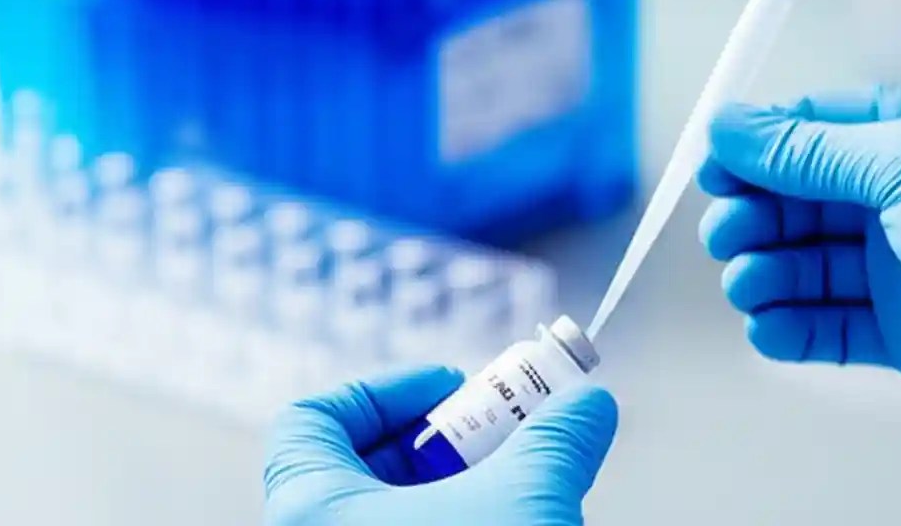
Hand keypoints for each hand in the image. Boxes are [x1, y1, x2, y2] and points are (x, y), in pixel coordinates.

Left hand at [264, 366, 617, 524]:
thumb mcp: (525, 505)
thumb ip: (557, 442)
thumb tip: (590, 405)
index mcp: (311, 511)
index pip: (312, 420)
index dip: (385, 391)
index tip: (455, 387)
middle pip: (366, 469)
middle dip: (447, 445)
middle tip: (509, 436)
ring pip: (398, 521)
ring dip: (466, 496)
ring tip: (530, 492)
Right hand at [698, 85, 900, 459]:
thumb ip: (811, 151)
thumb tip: (728, 125)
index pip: (814, 128)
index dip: (756, 147)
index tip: (710, 168)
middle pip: (798, 199)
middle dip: (755, 216)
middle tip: (727, 234)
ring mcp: (900, 265)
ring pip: (806, 264)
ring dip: (766, 274)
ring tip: (748, 285)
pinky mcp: (900, 330)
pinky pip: (828, 324)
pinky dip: (791, 327)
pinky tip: (769, 328)